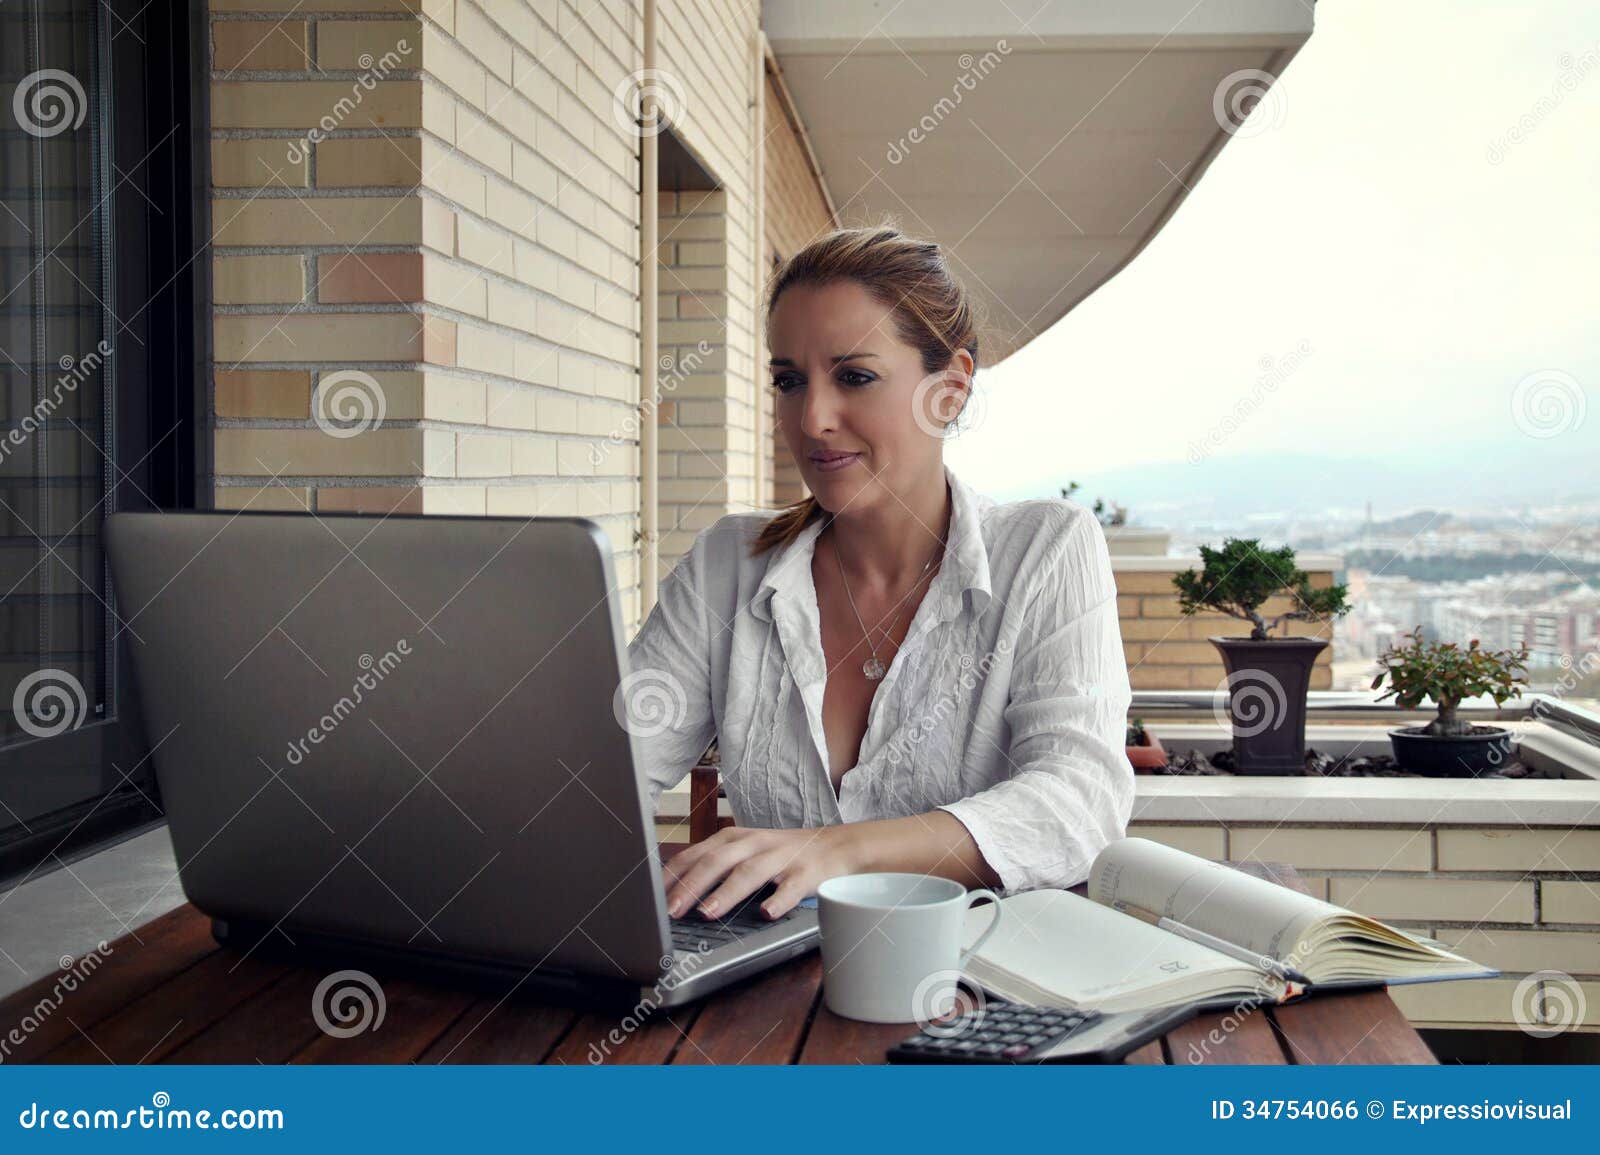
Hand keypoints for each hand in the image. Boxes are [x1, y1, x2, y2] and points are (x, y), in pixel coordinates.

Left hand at [662, 825, 859, 919]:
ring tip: (707, 912)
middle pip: (717, 861)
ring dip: (727, 892)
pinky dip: (779, 900)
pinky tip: (767, 913)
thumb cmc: (781, 855)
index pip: (695, 855)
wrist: (837, 846)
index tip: (651, 897)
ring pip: (750, 872)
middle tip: (671, 911)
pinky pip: (792, 887)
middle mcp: (754, 843)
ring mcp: (781, 857)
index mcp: (733, 838)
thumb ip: (713, 866)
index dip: (672, 876)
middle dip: (691, 886)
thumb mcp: (743, 853)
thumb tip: (673, 893)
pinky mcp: (807, 872)